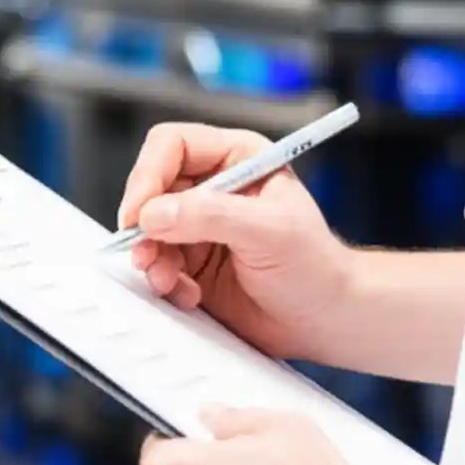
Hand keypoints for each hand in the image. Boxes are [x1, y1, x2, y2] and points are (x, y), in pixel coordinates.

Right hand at [117, 124, 350, 359]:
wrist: (323, 318)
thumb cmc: (314, 265)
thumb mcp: (269, 231)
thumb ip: (211, 216)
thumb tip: (155, 214)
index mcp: (237, 158)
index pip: (173, 145)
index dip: (149, 174)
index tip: (140, 213)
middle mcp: (213, 186)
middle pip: (151, 187)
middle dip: (144, 223)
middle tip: (146, 252)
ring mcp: (199, 225)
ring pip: (147, 229)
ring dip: (151, 258)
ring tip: (170, 280)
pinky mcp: (192, 261)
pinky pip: (156, 263)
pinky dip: (164, 281)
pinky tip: (190, 294)